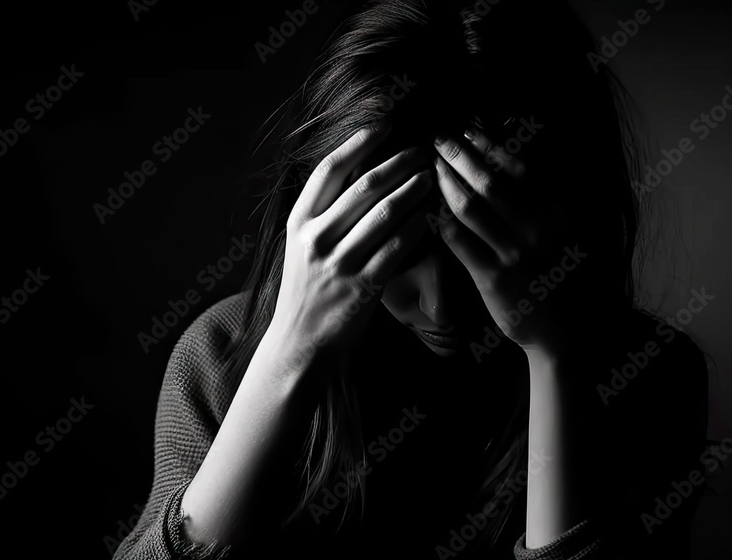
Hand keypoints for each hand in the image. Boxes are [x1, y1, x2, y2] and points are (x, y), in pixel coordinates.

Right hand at [269, 123, 434, 369]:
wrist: (302, 344)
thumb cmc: (308, 291)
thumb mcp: (303, 247)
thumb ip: (325, 214)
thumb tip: (361, 170)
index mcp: (299, 222)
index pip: (330, 170)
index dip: (360, 142)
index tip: (386, 124)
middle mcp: (316, 238)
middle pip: (364, 186)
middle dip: (399, 163)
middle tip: (423, 150)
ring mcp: (339, 263)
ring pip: (384, 213)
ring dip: (414, 190)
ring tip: (432, 177)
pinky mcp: (363, 287)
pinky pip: (397, 247)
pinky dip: (417, 227)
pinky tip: (432, 214)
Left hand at [432, 128, 584, 355]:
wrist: (564, 327)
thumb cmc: (555, 272)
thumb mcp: (561, 228)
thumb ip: (539, 197)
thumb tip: (514, 154)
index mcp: (555, 210)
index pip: (518, 166)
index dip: (489, 143)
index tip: (468, 129)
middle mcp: (536, 227)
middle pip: (489, 180)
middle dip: (459, 154)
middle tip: (438, 138)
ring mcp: (514, 253)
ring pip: (469, 207)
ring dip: (445, 181)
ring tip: (430, 166)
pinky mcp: (493, 277)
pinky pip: (458, 240)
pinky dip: (439, 218)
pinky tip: (426, 206)